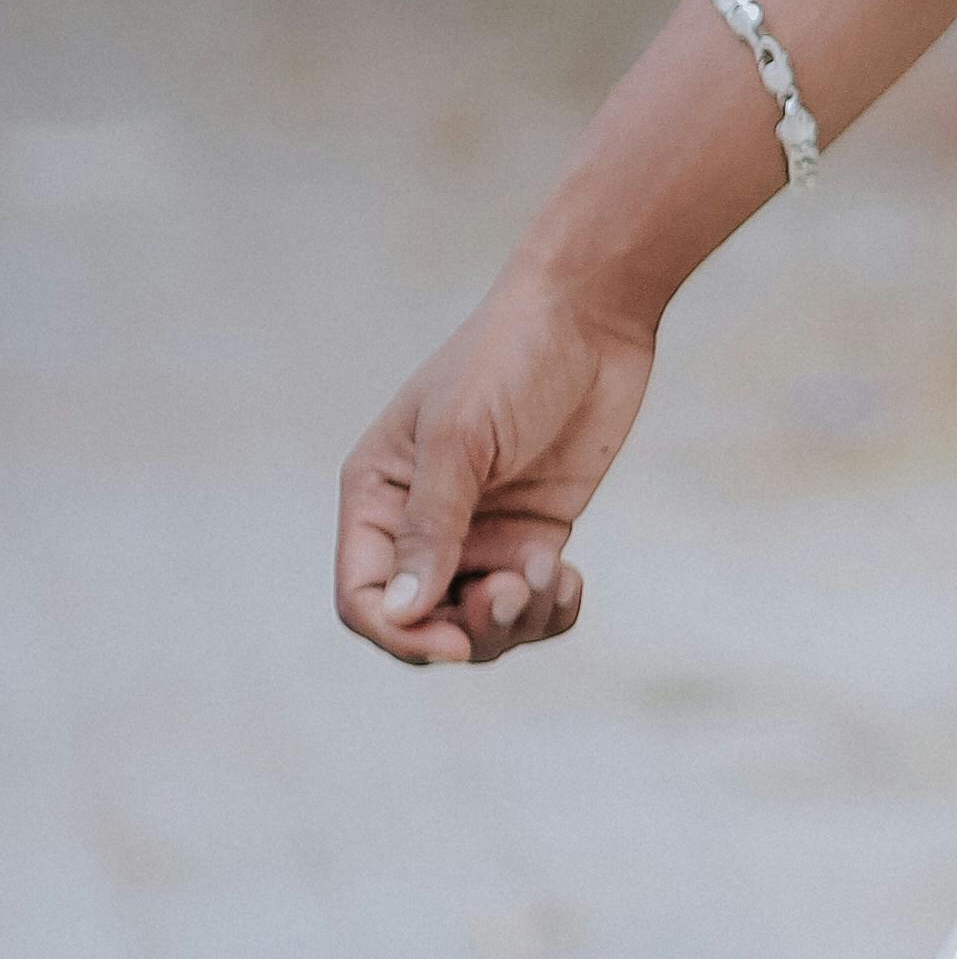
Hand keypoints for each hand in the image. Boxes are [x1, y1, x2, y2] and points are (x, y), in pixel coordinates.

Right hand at [337, 256, 656, 667]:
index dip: (401, 634)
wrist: (590, 315)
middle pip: (425, 623)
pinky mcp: (534, 532)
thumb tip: (402, 613)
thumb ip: (431, 528)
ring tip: (552, 572)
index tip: (456, 644)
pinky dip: (551, 609)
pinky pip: (533, 603)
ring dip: (517, 619)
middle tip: (519, 591)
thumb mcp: (459, 440)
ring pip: (482, 623)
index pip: (364, 597)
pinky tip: (571, 579)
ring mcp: (480, 532)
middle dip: (471, 629)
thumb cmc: (509, 358)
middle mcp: (422, 524)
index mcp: (378, 497)